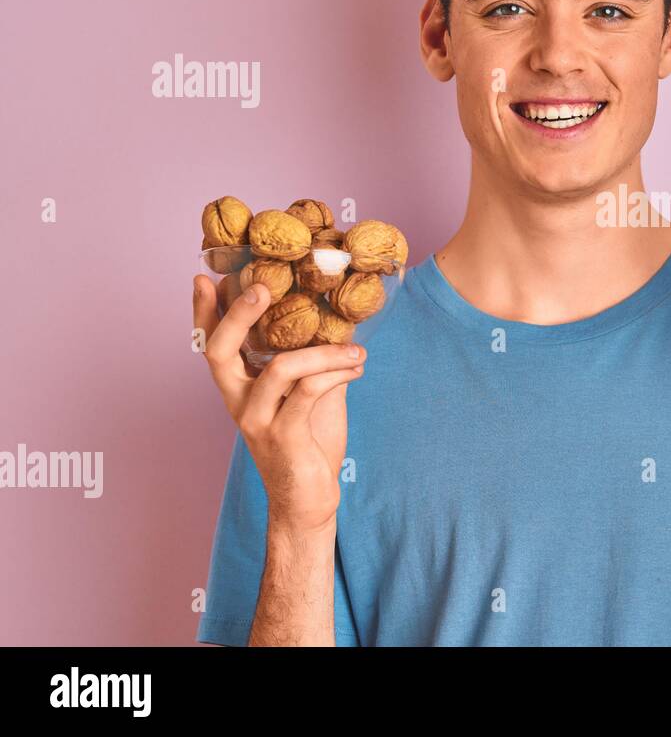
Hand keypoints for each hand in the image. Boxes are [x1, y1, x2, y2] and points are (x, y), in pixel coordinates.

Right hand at [192, 275, 364, 532]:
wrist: (308, 501)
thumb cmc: (308, 444)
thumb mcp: (310, 396)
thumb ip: (313, 364)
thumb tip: (339, 324)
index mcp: (239, 389)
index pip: (212, 345)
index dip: (205, 313)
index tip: (205, 277)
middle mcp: (239, 403)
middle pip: (219, 351)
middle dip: (238, 314)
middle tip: (261, 285)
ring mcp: (257, 421)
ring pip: (280, 368)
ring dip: (325, 352)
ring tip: (357, 350)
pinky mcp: (283, 437)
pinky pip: (308, 391)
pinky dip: (336, 372)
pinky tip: (357, 368)